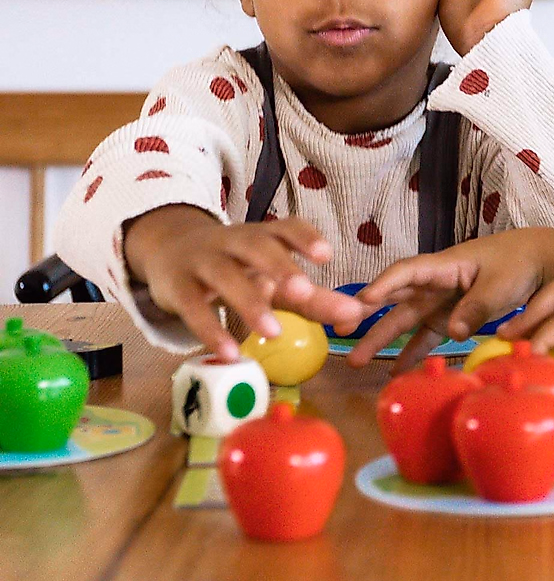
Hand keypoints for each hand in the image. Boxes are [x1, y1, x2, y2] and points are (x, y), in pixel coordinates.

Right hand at [124, 204, 359, 359]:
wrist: (169, 252)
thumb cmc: (236, 266)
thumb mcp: (273, 278)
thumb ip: (314, 298)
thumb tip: (357, 316)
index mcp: (263, 236)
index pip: (286, 227)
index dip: (305, 238)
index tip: (326, 255)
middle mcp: (233, 242)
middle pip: (256, 247)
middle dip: (280, 267)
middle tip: (302, 291)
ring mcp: (203, 262)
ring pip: (225, 276)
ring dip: (250, 302)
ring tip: (273, 332)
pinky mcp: (177, 288)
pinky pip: (193, 307)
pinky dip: (210, 330)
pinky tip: (229, 353)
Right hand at [345, 231, 548, 368]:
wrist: (539, 262)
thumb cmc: (517, 263)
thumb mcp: (499, 284)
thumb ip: (476, 307)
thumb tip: (453, 333)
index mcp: (446, 265)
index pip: (407, 272)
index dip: (385, 285)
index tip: (363, 301)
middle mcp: (437, 282)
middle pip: (398, 299)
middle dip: (369, 314)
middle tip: (341, 330)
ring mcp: (442, 300)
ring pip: (406, 320)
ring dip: (383, 339)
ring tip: (358, 362)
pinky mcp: (451, 316)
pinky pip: (426, 335)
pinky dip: (413, 352)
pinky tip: (397, 373)